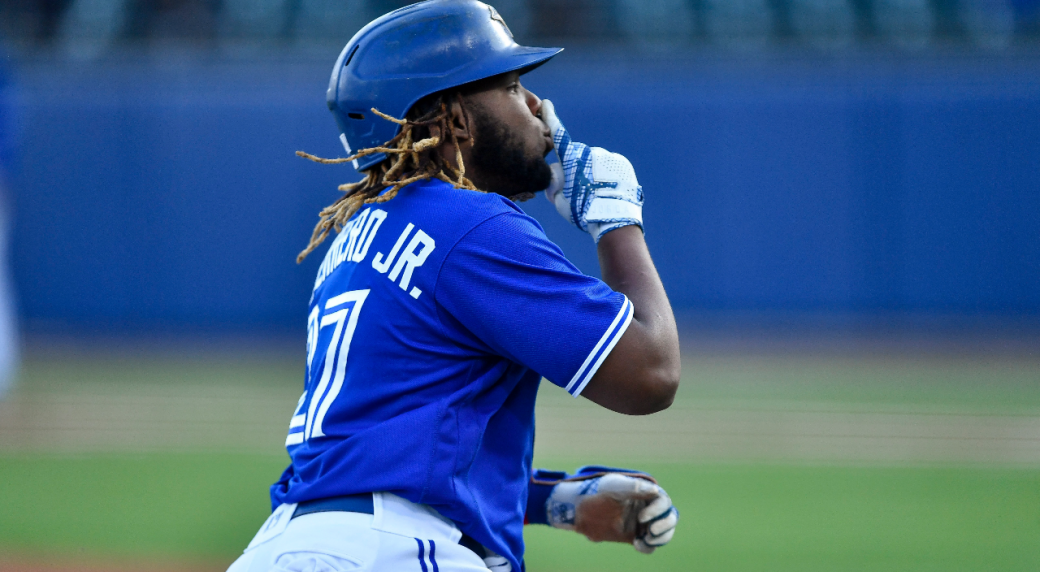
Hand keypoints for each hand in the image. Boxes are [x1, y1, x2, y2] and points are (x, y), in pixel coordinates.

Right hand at [539, 100, 643, 242]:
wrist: (614, 218)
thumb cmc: (582, 212)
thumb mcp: (559, 200)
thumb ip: (554, 183)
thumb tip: (555, 174)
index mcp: (571, 159)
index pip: (558, 134)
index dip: (551, 118)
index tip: (547, 104)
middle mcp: (589, 152)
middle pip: (578, 156)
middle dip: (576, 167)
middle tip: (579, 189)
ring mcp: (607, 156)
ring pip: (595, 161)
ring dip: (593, 173)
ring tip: (597, 194)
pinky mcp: (621, 162)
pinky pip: (610, 166)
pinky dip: (607, 175)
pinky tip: (609, 190)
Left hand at [545, 473, 678, 553]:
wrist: (581, 509)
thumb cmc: (598, 493)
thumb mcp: (614, 487)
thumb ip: (632, 488)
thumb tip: (654, 490)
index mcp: (646, 492)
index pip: (663, 502)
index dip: (658, 511)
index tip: (642, 517)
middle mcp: (649, 507)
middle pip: (670, 518)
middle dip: (665, 526)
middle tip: (650, 532)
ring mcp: (643, 523)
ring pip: (664, 533)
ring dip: (660, 538)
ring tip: (645, 540)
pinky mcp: (636, 536)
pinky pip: (650, 545)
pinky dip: (648, 547)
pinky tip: (638, 545)